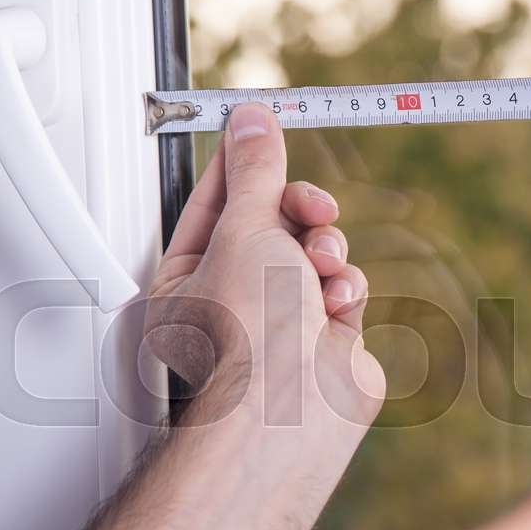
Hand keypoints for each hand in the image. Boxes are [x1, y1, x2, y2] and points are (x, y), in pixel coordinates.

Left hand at [146, 103, 384, 425]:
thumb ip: (256, 171)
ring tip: (323, 265)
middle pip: (272, 225)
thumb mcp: (247, 228)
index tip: (261, 128)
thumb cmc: (250, 337)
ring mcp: (279, 325)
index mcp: (185, 281)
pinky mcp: (325, 342)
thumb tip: (252, 122)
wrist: (295, 407)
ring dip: (326, 249)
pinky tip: (337, 302)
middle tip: (313, 206)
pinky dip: (345, 288)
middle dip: (300, 211)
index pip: (213, 204)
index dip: (241, 164)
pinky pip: (342, 289)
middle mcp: (230, 304)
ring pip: (314, 253)